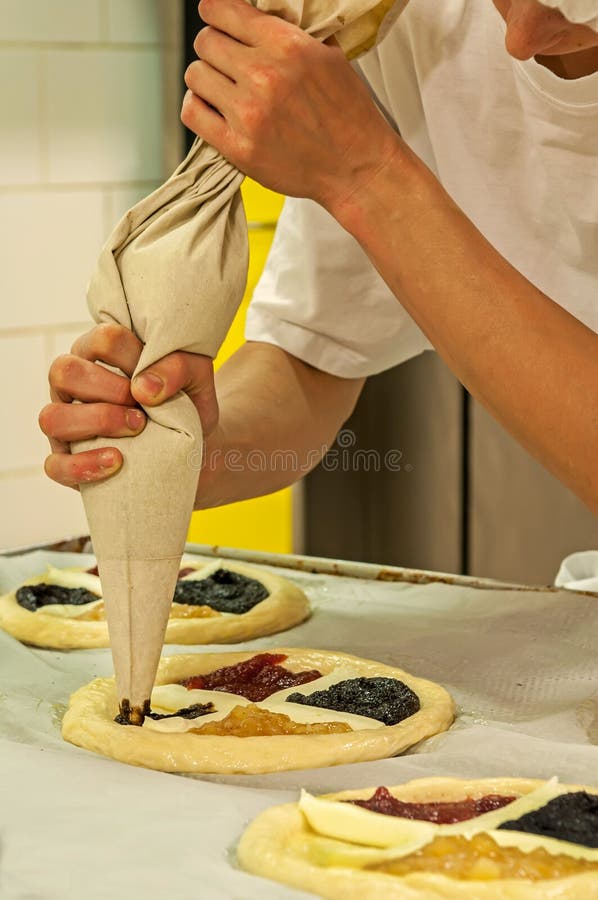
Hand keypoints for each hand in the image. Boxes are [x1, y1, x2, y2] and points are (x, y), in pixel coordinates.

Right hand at [40, 323, 217, 487]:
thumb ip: (178, 368)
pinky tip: (117, 462)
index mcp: (98, 353)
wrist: (194, 446)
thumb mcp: (195, 378)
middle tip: (143, 408)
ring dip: (97, 422)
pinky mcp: (67, 460)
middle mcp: (73, 384)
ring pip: (52, 417)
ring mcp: (65, 422)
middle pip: (64, 372)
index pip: (100, 339)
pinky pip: (55, 466)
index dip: (130, 357)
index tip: (154, 379)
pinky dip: (83, 466)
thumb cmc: (184, 402)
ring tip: (136, 430)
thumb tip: (144, 387)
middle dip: (108, 389)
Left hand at [181, 0, 399, 215]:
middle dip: (213, 48)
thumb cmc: (347, 115)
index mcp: (288, 46)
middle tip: (226, 62)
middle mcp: (264, 75)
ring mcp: (248, 113)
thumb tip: (257, 19)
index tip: (215, 19)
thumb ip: (290, 35)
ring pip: (195, 75)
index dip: (215, 12)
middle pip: (206, 42)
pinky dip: (197, 106)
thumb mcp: (329, 58)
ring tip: (221, 88)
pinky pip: (192, 113)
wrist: (356, 166)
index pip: (224, 11)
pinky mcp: (238, 147)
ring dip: (205, 78)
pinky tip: (213, 108)